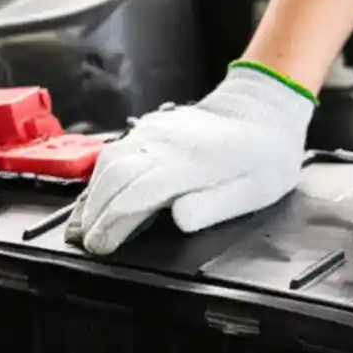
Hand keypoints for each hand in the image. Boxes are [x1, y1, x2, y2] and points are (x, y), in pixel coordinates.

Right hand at [65, 67, 313, 254]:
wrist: (265, 105)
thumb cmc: (264, 153)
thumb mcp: (254, 190)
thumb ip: (213, 207)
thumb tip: (178, 219)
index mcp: (189, 165)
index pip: (134, 197)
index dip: (112, 225)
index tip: (101, 247)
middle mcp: (164, 144)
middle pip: (112, 180)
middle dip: (95, 214)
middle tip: (89, 242)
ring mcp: (155, 131)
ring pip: (108, 161)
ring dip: (93, 194)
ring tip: (87, 222)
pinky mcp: (153, 126)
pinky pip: (117, 149)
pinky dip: (101, 173)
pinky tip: (100, 191)